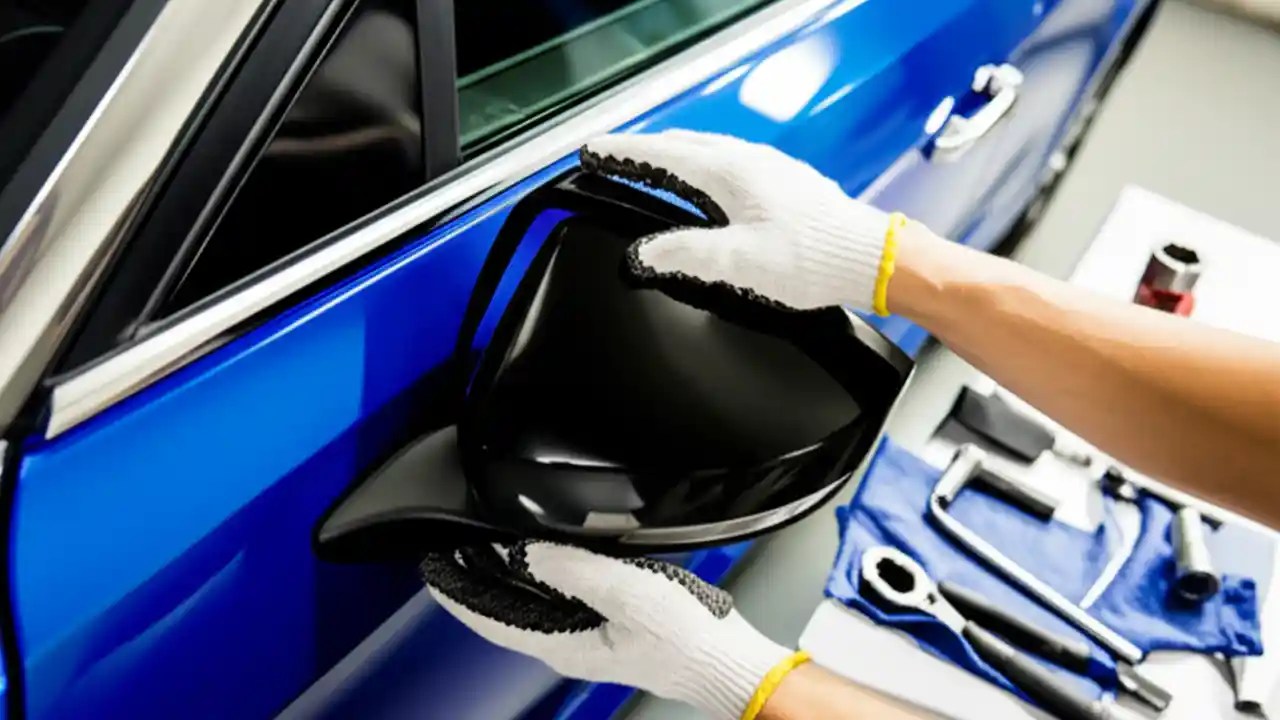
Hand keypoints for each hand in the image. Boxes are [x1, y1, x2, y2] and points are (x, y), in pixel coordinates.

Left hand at [421, 541, 795, 719]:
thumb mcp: (628, 595)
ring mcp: (587, 634)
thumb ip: (576, 571)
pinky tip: (543, 555)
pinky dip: (538, 574)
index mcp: (562, 643)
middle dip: (473, 579)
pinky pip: (558, 596)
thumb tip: (528, 552)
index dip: (456, 592)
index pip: (490, 618)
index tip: (430, 569)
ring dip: (502, 574)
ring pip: (528, 602)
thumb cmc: (686, 638)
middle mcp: (567, 642)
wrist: (725, 659)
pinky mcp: (608, 623)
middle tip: (448, 548)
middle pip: (504, 609)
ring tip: (480, 546)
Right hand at [580, 130, 903, 313]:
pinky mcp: (785, 184)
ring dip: (673, 157)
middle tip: (612, 159)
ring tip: (649, 168)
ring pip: (707, 153)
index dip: (621, 153)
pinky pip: (730, 165)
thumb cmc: (813, 259)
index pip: (660, 154)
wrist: (871, 259)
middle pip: (682, 147)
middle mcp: (748, 161)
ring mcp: (769, 170)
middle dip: (642, 151)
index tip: (594, 152)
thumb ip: (684, 255)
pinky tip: (706, 188)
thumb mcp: (738, 264)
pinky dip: (701, 168)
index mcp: (729, 172)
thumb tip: (643, 254)